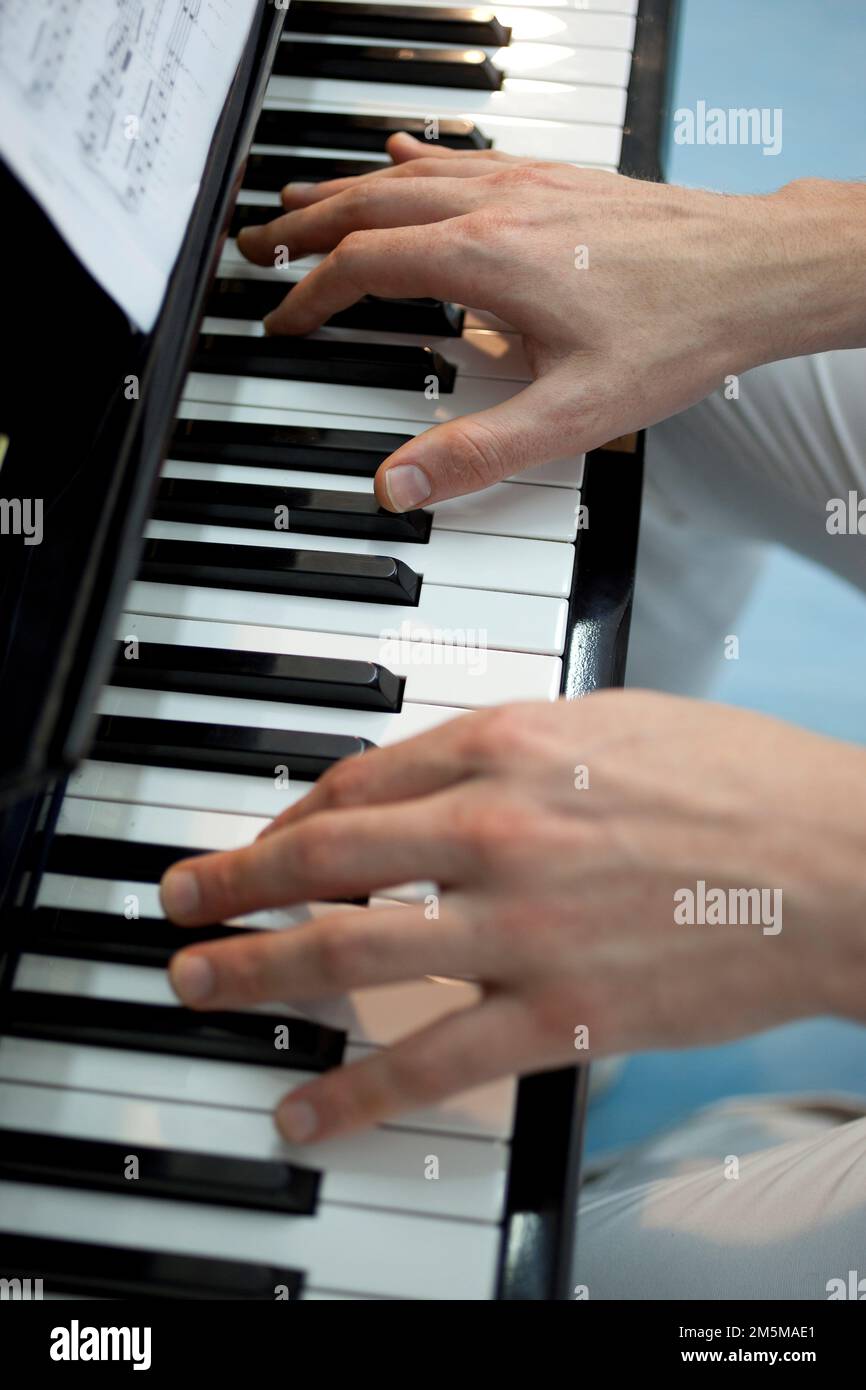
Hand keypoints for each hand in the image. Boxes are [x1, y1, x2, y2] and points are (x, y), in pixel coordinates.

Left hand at [159, 692, 865, 1143]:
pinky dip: (354, 1091)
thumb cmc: (745, 783)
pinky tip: (302, 1108)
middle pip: (328, 858)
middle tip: (181, 899)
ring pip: (352, 951)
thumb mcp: (618, 721)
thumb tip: (441, 775)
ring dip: (255, 967)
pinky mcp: (559, 1014)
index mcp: (513, 745)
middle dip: (234, 882)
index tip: (269, 841)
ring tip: (197, 980)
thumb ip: (518, 747)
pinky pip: (431, 1061)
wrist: (839, 864)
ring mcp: (521, 927)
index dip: (295, 816)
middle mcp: (497, 830)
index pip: (362, 782)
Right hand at [236, 136, 865, 509]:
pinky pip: (464, 158)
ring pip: (411, 173)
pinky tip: (405, 153)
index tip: (283, 320)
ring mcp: (525, 186)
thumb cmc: (675, 331)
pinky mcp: (557, 181)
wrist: (752, 270)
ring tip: (304, 200)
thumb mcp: (573, 413)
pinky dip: (416, 160)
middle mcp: (494, 208)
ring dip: (348, 188)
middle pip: (371, 205)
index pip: (365, 267)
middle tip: (260, 245)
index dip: (312, 295)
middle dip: (306, 228)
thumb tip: (399, 482)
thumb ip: (479, 451)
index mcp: (483, 259)